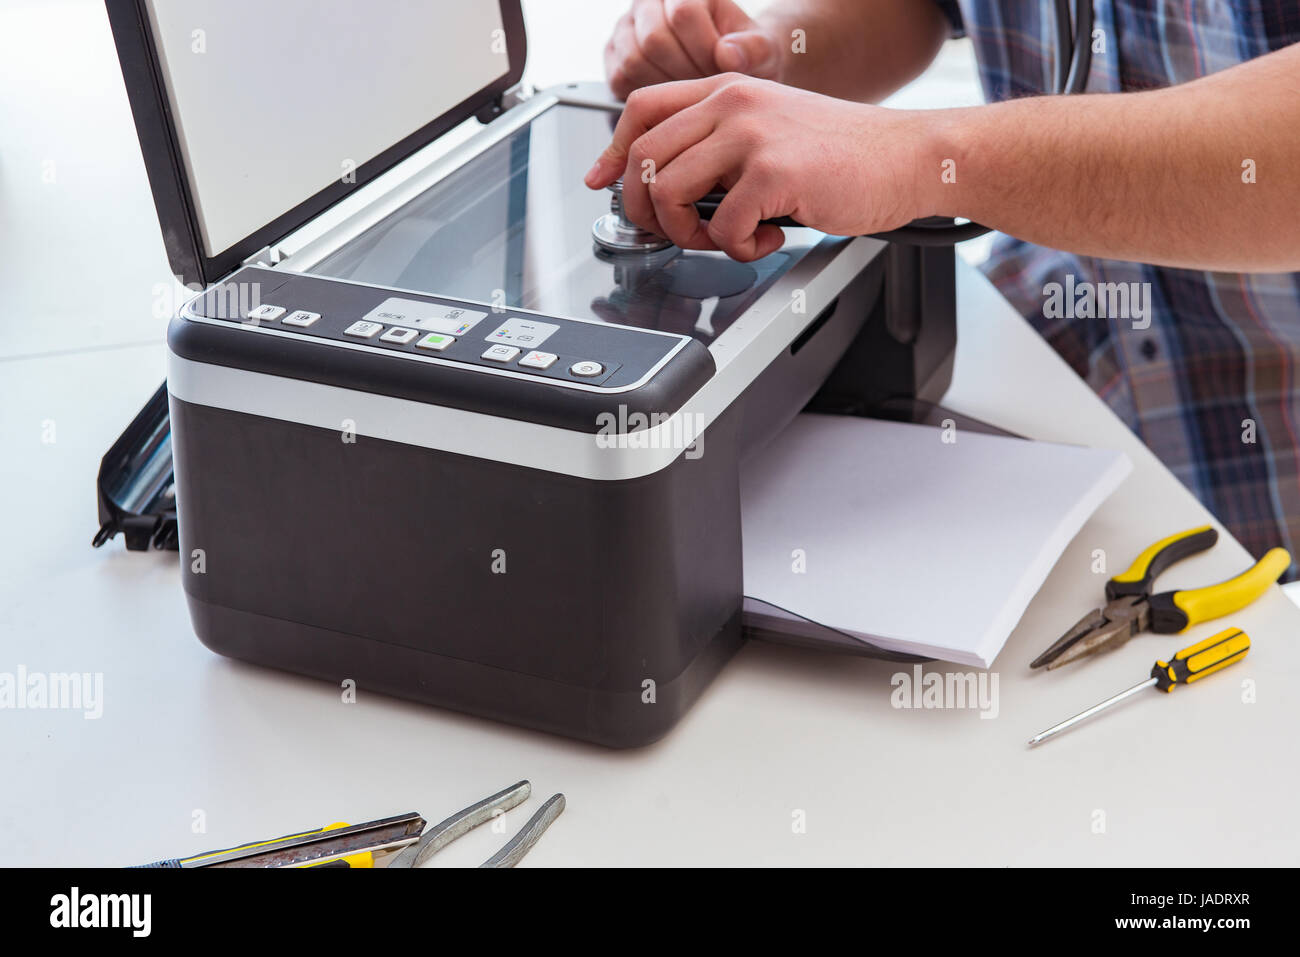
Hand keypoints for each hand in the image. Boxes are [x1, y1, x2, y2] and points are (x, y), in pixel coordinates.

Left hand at [584, 74, 935, 260]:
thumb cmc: (846, 153)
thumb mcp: (772, 130)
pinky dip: (738, 249)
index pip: (642, 110)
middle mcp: (733, 103)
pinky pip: (722, 227)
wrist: (909, 157)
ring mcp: (751, 135)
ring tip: (729, 238)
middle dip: (648, 210)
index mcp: (727, 90)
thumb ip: (722, 145)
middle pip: (645, 157)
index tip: (602, 181)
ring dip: (690, 234)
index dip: (613, 151)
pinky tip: (767, 239)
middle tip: (679, 232)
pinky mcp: (774, 172)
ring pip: (670, 192)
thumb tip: (671, 187)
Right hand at [605, 0, 783, 99]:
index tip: (720, 68)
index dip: (704, 49)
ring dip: (665, 85)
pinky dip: (646, 94)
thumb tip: (727, 55)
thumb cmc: (742, 57)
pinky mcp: (614, 57)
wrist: (726, 69)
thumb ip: (754, 50)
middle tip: (705, 84)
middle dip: (685, 71)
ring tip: (690, 90)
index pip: (683, 13)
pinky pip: (619, 79)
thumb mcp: (762, 51)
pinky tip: (670, 95)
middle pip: (655, 40)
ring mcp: (626, 29)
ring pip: (634, 61)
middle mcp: (649, 3)